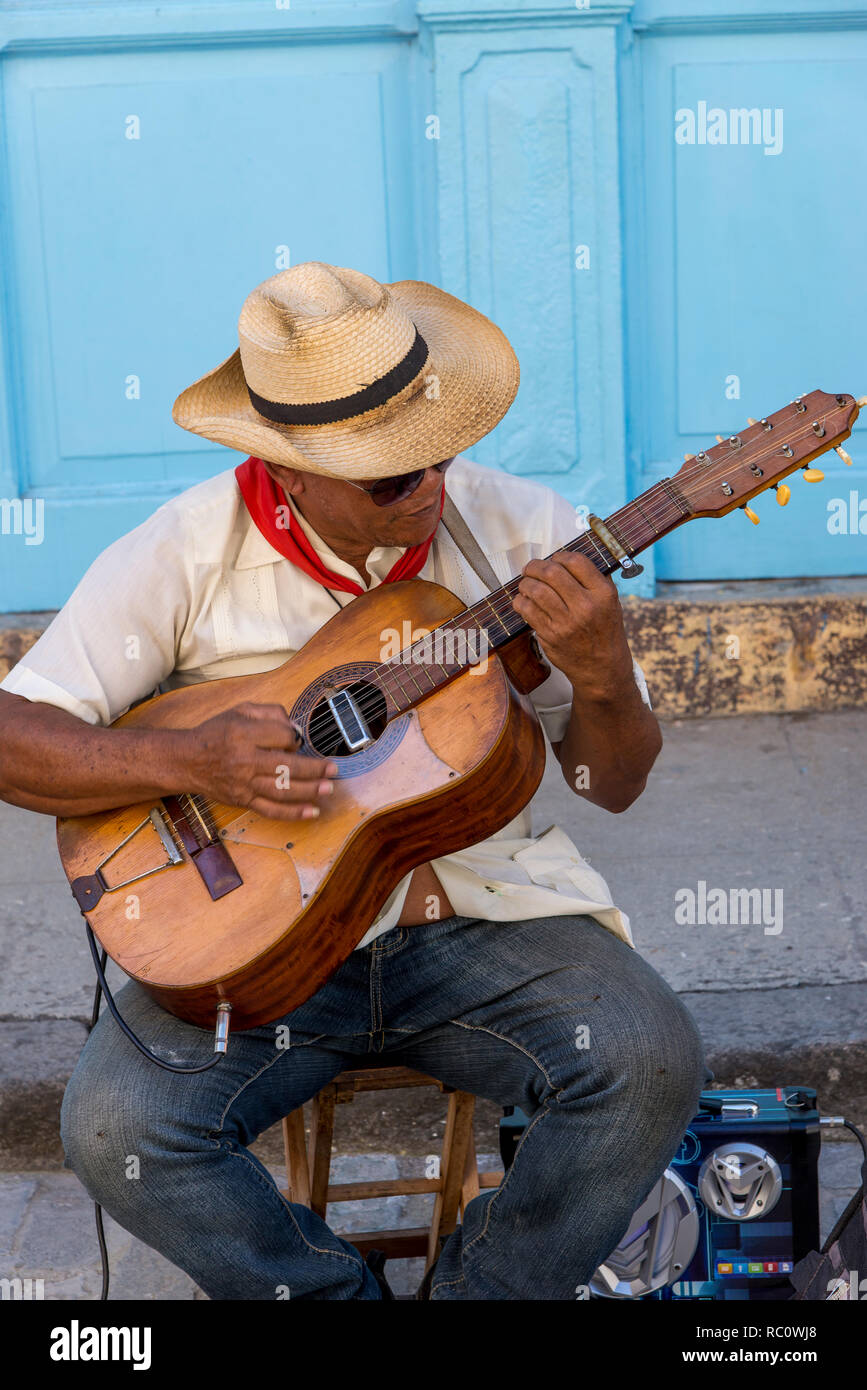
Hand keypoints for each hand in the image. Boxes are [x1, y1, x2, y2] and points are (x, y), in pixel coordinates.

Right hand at [184, 701, 337, 820]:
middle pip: (287, 767)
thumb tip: (296, 729)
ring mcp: (244, 784)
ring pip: (283, 790)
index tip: (295, 739)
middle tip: (333, 769)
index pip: (282, 737)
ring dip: (310, 791)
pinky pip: (272, 810)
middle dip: (314, 769)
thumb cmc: (215, 734)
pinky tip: (312, 811)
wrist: (187, 761)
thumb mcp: (240, 711)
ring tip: (328, 788)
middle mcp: (245, 761)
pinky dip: (294, 813)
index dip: (294, 738)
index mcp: (244, 735)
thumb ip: (270, 714)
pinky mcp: (243, 800)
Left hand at [512, 550, 634, 702]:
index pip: (576, 562)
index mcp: (603, 593)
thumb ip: (593, 581)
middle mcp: (586, 606)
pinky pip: (527, 610)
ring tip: (525, 583)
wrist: (602, 668)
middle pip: (552, 573)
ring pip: (536, 590)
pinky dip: (520, 601)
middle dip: (535, 566)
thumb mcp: (611, 603)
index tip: (554, 559)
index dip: (560, 556)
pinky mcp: (551, 635)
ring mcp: (567, 622)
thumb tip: (567, 559)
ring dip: (525, 583)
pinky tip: (523, 600)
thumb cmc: (604, 631)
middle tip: (530, 568)